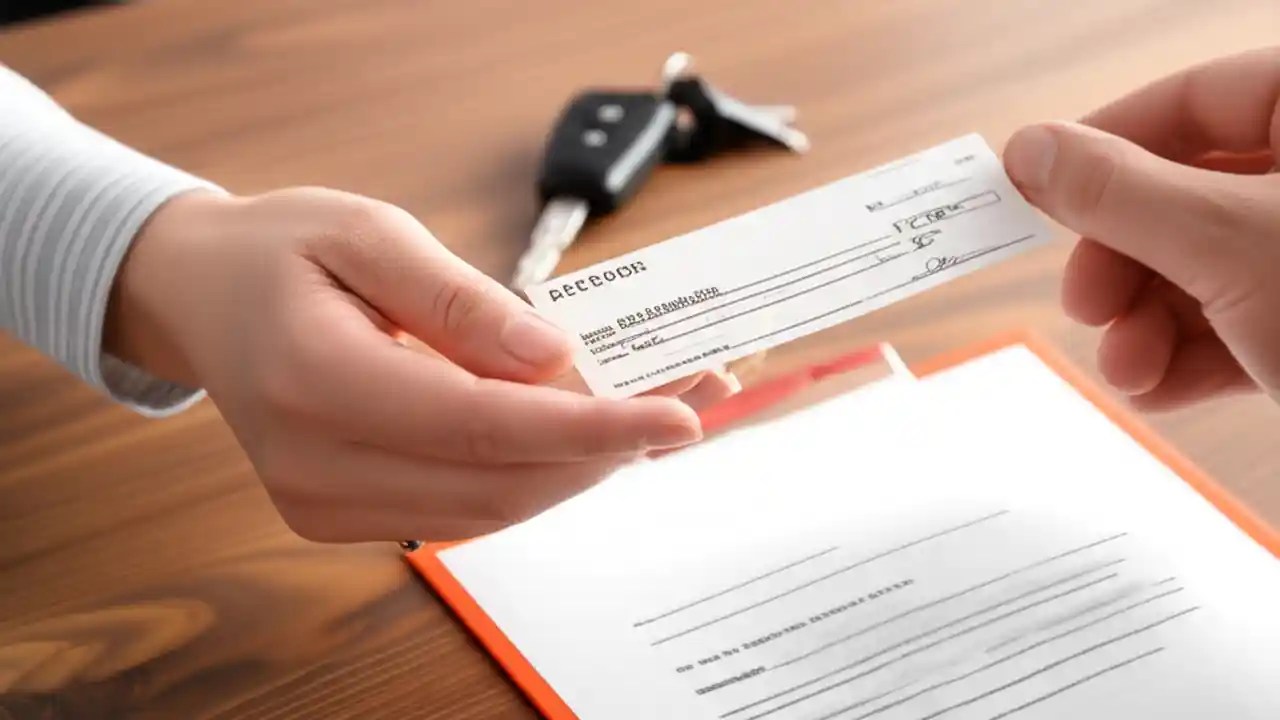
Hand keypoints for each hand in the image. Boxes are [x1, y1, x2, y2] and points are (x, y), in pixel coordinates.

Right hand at [105, 187, 739, 541]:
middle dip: (605, 450)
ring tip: (642, 412)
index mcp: (316, 379)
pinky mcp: (336, 515)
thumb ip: (460, 301)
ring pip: (491, 509)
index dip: (593, 428)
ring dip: (578, 467)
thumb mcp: (369, 232)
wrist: (203, 297)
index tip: (677, 416)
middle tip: (681, 402)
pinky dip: (530, 475)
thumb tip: (552, 356)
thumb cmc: (281, 251)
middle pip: (500, 483)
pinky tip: (570, 432)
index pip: (484, 427)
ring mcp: (321, 502)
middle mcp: (314, 462)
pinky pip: (463, 510)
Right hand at [1003, 47, 1279, 410]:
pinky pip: (1243, 324)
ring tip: (1129, 371)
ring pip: (1207, 269)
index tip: (1036, 195)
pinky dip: (1192, 360)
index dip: (1104, 147)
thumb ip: (1119, 193)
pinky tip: (1159, 389)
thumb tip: (1025, 149)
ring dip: (1146, 328)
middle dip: (1124, 267)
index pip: (1192, 100)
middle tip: (1087, 307)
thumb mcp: (1227, 243)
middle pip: (1188, 195)